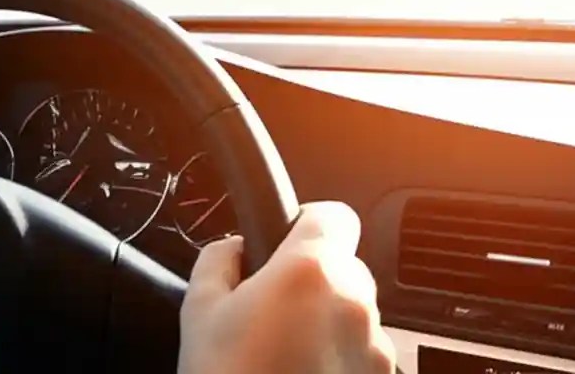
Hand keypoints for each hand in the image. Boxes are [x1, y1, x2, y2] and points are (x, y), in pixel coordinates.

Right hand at [178, 201, 395, 373]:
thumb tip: (234, 249)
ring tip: (283, 356)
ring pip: (355, 316)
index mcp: (309, 271)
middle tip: (271, 311)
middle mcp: (353, 304)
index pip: (333, 215)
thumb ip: (219, 260)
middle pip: (344, 268)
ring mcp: (375, 350)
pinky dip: (339, 362)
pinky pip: (363, 357)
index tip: (287, 241)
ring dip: (327, 325)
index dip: (307, 224)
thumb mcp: (199, 310)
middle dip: (312, 281)